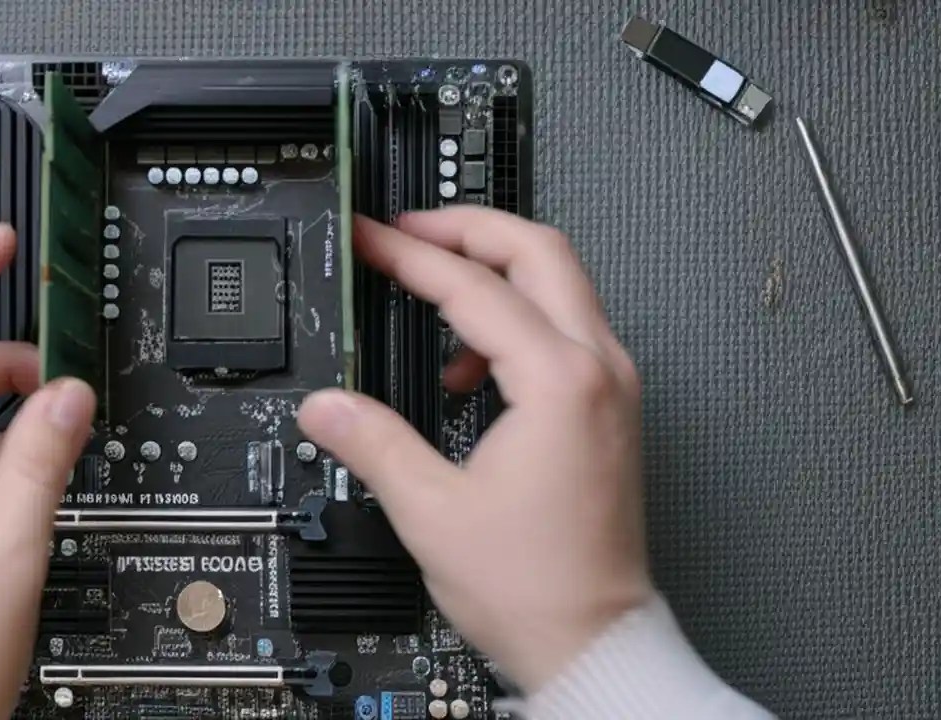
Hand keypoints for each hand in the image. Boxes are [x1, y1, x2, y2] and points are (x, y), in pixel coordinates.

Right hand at [299, 207, 648, 692]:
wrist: (592, 641)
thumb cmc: (537, 589)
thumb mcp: (430, 511)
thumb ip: (372, 443)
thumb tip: (327, 406)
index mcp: (560, 383)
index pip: (474, 286)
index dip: (410, 254)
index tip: (371, 238)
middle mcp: (600, 372)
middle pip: (539, 251)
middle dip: (468, 230)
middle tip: (409, 231)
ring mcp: (613, 389)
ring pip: (559, 285)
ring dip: (493, 276)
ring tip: (431, 302)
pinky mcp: (610, 410)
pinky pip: (565, 332)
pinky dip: (515, 325)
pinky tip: (469, 371)